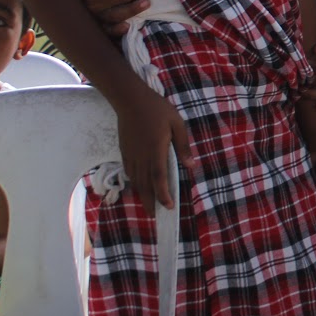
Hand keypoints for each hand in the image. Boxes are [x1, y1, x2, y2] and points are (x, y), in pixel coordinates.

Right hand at [115, 84, 189, 207]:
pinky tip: (139, 186)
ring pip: (136, 180)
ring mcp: (131, 154)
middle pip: (145, 184)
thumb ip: (183, 146)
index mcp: (156, 150)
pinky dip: (135, 182)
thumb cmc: (157, 109)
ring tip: (148, 206)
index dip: (163, 194)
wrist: (130, 99)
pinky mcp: (124, 150)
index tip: (168, 207)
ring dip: (142, 195)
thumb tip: (190, 166)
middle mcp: (141, 156)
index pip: (159, 178)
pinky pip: (130, 171)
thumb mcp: (177, 124)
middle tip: (155, 216)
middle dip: (150, 202)